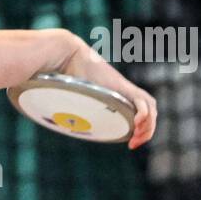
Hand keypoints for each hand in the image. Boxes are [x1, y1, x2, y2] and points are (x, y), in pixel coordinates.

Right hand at [43, 29, 157, 149]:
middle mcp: (122, 91)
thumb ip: (65, 109)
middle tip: (133, 143)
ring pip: (151, 107)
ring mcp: (124, 88)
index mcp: (113, 95)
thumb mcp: (68, 98)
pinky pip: (143, 101)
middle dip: (146, 131)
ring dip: (148, 126)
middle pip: (149, 111)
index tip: (129, 143)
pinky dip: (145, 114)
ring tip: (136, 137)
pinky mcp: (123, 86)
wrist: (65, 56)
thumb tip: (49, 123)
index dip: (139, 128)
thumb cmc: (60, 76)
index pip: (137, 111)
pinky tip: (137, 124)